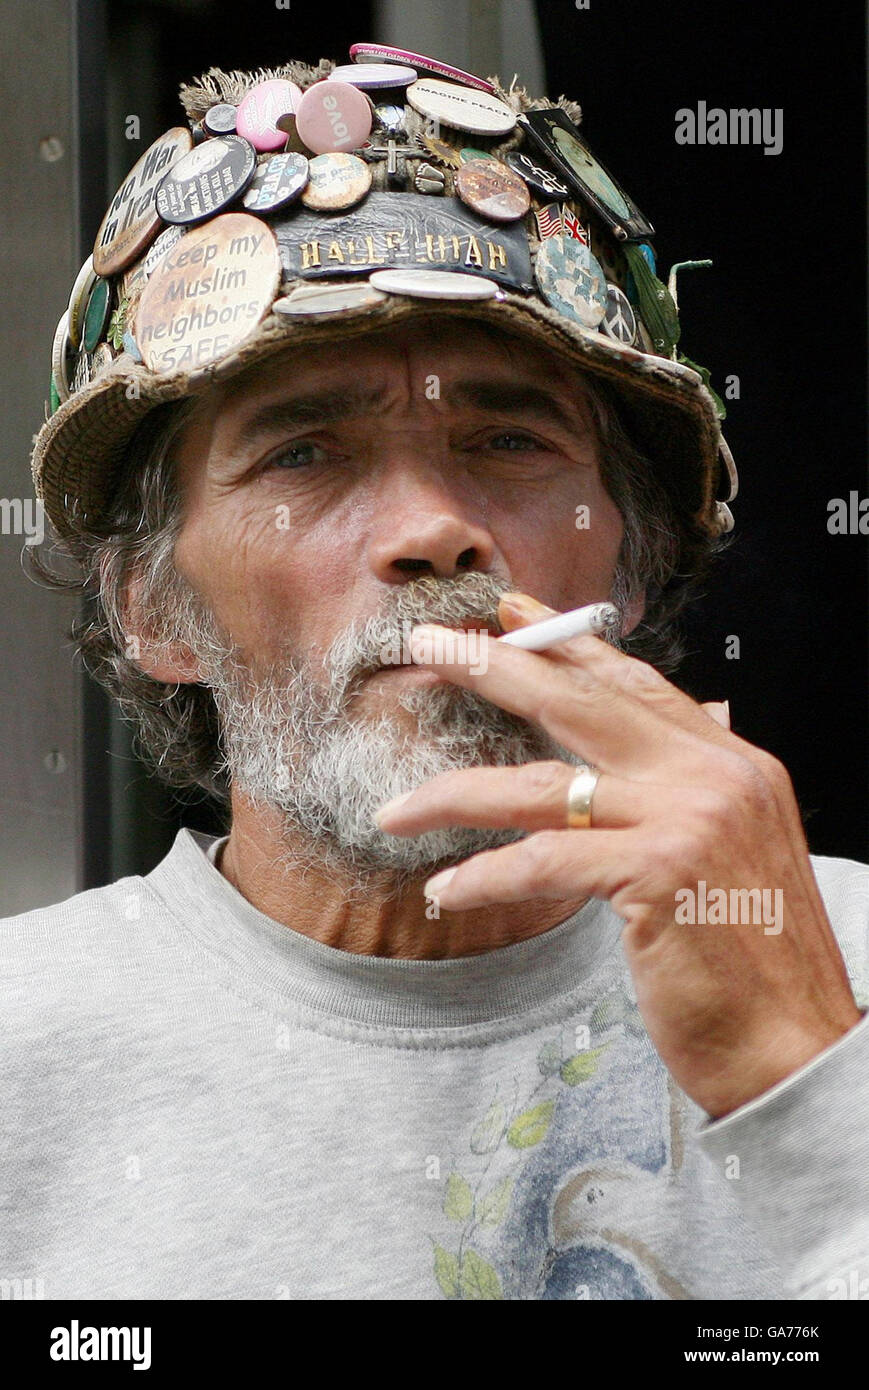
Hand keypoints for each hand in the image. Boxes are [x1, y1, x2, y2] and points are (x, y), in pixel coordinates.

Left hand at [374, 593, 861, 1117]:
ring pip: (542, 784)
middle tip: (429, 649)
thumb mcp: (726, 857)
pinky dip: (485, 877)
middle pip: (581, 702)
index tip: (511, 615)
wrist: (799, 1047)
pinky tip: (445, 891)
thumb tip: (596, 784)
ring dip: (455, 794)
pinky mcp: (657, 873)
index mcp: (732, 763)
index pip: (636, 684)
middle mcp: (714, 775)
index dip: (569, 645)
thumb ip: (675, 805)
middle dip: (495, 667)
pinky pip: (543, 862)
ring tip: (396, 807)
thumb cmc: (754, 964)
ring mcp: (687, 818)